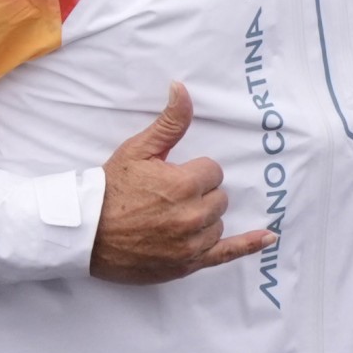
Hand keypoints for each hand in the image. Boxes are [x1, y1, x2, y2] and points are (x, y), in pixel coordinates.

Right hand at [88, 84, 272, 284]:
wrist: (84, 233)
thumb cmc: (110, 189)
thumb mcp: (138, 150)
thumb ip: (169, 123)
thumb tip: (182, 87)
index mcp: (184, 185)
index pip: (213, 171)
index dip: (193, 173)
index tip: (170, 178)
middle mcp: (192, 216)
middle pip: (218, 197)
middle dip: (199, 194)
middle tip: (167, 198)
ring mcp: (190, 244)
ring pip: (218, 223)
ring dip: (203, 219)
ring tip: (171, 217)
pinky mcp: (187, 264)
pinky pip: (227, 254)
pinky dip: (249, 245)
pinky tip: (268, 236)